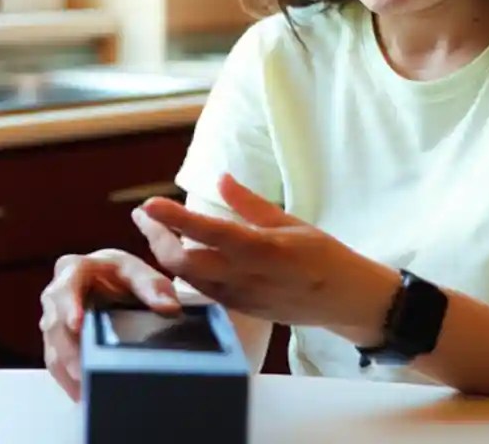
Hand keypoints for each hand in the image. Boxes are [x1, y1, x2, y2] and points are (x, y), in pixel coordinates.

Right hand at [38, 249, 181, 401]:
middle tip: (83, 371)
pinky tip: (81, 394)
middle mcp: (57, 295)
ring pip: (53, 345)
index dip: (69, 306)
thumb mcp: (140, 273)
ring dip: (67, 369)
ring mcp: (54, 320)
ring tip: (85, 389)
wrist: (112, 281)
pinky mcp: (56, 341)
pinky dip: (67, 378)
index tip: (76, 324)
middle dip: (68, 348)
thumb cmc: (124, 275)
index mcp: (75, 270)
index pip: (66, 287)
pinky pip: (56, 361)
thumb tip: (170, 307)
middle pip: (54, 322)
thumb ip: (153, 287)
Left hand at [132, 174, 398, 340]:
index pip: (206, 232)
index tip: (150, 203)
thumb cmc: (323, 255)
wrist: (343, 300)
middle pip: (182, 262)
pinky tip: (182, 253)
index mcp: (259, 249)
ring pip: (186, 279)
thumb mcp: (290, 222)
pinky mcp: (238, 309)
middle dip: (156, 237)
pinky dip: (185, 271)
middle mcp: (243, 277)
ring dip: (167, 254)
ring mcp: (238, 297)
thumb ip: (250, 204)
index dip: (173, 218)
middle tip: (145, 214)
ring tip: (156, 229)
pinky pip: (202, 291)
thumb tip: (221, 179)